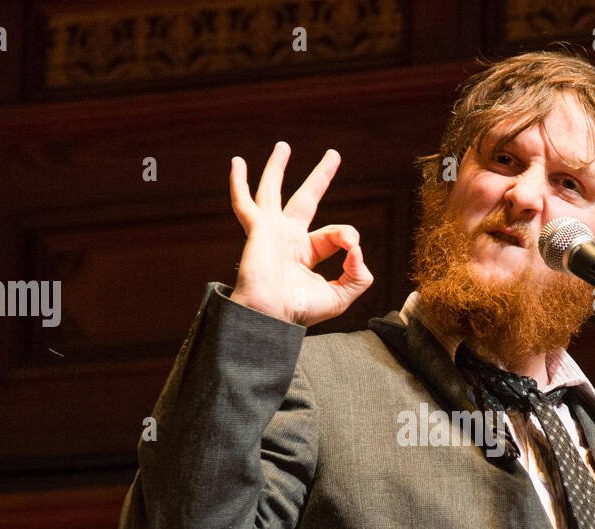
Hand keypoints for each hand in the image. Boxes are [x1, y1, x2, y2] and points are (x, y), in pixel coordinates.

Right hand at [228, 142, 372, 324]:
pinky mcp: (256, 229)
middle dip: (320, 177)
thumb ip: (358, 276)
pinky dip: (238, 184)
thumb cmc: (300, 311)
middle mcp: (288, 239)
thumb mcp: (341, 296)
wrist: (270, 316)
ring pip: (272, 191)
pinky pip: (244, 203)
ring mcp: (270, 231)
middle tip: (333, 155)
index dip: (349, 237)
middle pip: (306, 200)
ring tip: (283, 146)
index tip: (353, 250)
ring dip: (277, 168)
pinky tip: (236, 163)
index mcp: (306, 254)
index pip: (335, 234)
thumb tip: (357, 250)